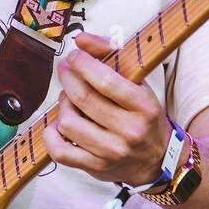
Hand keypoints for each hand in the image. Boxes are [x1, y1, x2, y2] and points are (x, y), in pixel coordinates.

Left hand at [42, 30, 168, 186]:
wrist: (157, 160)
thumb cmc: (144, 117)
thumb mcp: (138, 84)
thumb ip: (112, 55)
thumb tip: (81, 39)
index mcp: (143, 106)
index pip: (106, 81)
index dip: (83, 64)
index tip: (75, 57)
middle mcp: (129, 131)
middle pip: (82, 99)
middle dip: (67, 78)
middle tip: (65, 70)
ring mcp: (111, 152)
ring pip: (68, 122)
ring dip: (63, 105)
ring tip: (69, 100)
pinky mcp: (96, 168)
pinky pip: (60, 152)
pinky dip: (51, 135)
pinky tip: (57, 125)